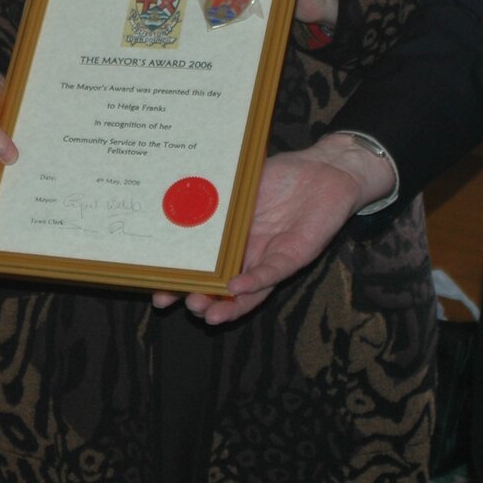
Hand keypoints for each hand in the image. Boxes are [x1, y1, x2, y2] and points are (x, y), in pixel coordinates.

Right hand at [156, 132, 393, 324]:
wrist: (327, 171)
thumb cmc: (283, 175)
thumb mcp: (240, 183)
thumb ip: (215, 192)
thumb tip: (174, 189)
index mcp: (232, 238)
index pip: (203, 263)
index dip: (180, 276)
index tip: (154, 285)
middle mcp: (249, 254)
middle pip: (218, 284)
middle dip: (194, 296)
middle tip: (168, 300)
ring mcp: (270, 257)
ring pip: (245, 291)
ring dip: (224, 303)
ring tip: (203, 311)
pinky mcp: (294, 256)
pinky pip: (272, 273)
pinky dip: (253, 282)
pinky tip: (235, 287)